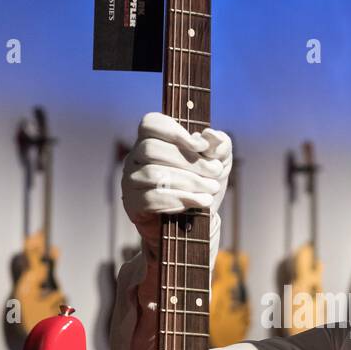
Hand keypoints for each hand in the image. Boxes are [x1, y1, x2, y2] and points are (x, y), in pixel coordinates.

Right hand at [121, 112, 231, 259]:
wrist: (196, 225)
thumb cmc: (203, 185)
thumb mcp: (219, 162)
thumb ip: (220, 144)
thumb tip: (210, 136)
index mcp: (152, 140)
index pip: (150, 124)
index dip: (175, 131)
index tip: (201, 146)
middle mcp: (135, 158)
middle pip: (152, 149)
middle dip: (189, 161)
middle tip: (215, 173)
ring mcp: (130, 182)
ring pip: (154, 174)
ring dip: (189, 182)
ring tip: (211, 189)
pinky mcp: (133, 205)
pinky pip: (151, 198)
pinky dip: (180, 199)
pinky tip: (199, 202)